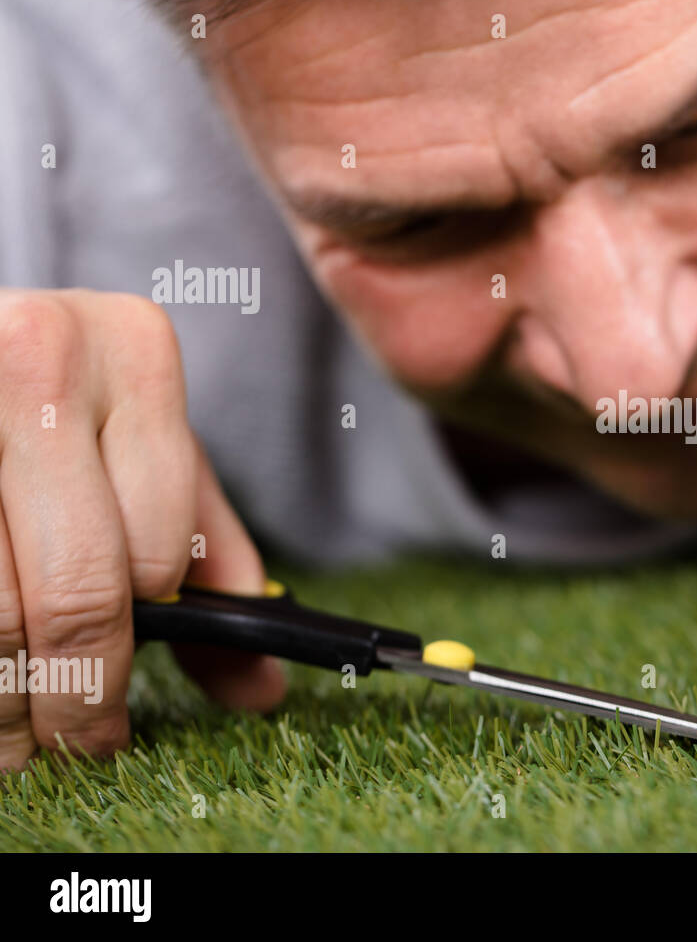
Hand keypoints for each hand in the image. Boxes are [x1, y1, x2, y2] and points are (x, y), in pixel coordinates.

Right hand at [0, 289, 284, 769]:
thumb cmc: (63, 400)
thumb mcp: (146, 454)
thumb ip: (206, 556)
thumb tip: (261, 686)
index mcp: (137, 354)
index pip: (158, 548)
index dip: (137, 650)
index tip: (113, 723)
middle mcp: (44, 357)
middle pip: (76, 584)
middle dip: (75, 695)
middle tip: (70, 752)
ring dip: (6, 695)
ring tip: (13, 747)